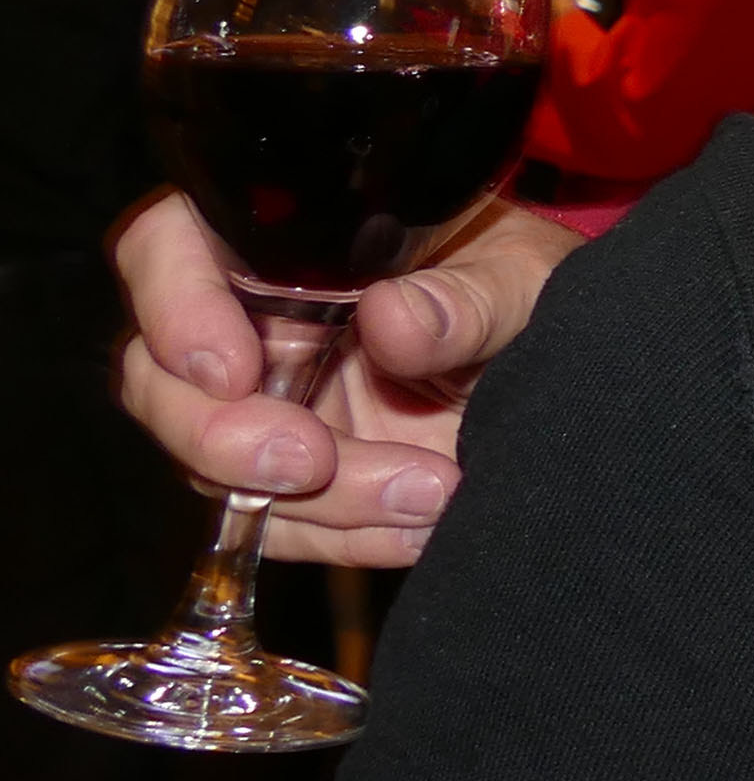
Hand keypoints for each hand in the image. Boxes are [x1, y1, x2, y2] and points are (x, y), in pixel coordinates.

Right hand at [113, 194, 572, 564]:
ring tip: (431, 492)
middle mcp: (251, 322)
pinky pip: (283, 525)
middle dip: (223, 437)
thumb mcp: (523, 281)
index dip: (175, 307)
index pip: (167, 247)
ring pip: (218, 469)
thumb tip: (394, 320)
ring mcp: (268, 405)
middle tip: (315, 462)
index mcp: (278, 243)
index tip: (233, 370)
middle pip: (162, 382)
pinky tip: (419, 529)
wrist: (564, 364)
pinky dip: (349, 537)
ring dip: (318, 502)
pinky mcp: (300, 478)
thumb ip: (466, 301)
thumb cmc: (526, 291)